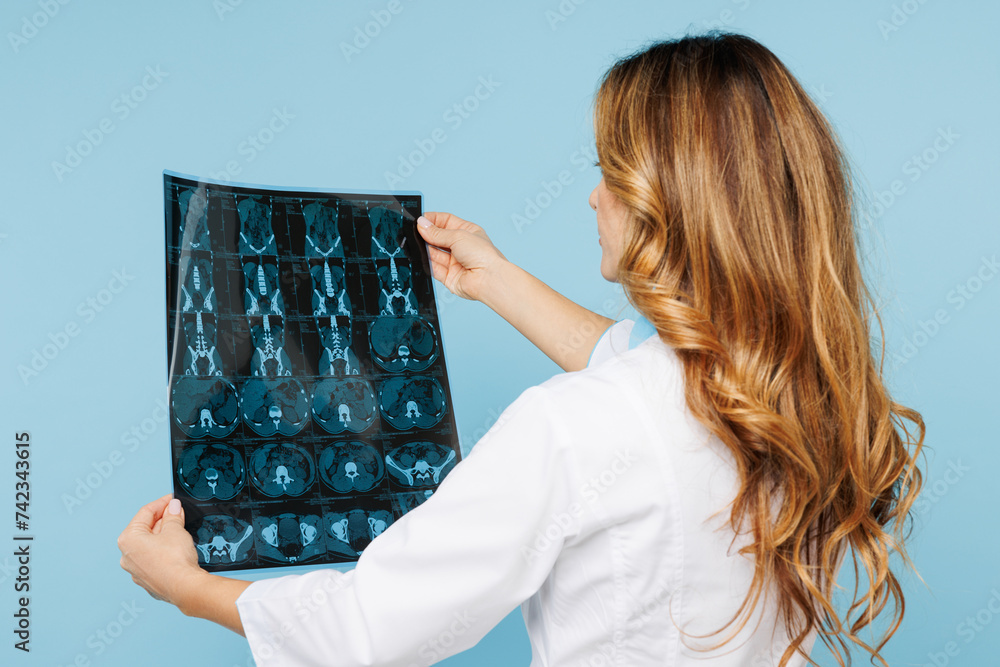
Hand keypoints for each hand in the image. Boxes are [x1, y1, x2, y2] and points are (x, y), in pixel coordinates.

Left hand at [118, 495, 204, 610]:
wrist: (184, 587)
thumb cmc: (175, 560)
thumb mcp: (175, 529)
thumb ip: (172, 515)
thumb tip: (173, 507)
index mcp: (128, 539)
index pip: (145, 513)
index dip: (162, 503)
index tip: (172, 500)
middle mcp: (127, 556)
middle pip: (145, 529)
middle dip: (163, 520)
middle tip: (179, 513)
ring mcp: (136, 571)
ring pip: (149, 545)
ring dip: (163, 535)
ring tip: (180, 529)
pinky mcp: (148, 580)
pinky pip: (154, 559)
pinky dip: (164, 551)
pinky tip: (177, 548)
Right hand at [416, 212, 507, 301]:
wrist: (488, 279)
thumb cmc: (484, 256)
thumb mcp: (458, 236)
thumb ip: (437, 232)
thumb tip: (422, 225)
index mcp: (468, 232)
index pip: (446, 221)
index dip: (433, 220)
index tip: (420, 219)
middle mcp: (461, 247)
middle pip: (438, 237)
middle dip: (427, 235)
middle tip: (416, 232)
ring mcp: (455, 262)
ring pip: (435, 253)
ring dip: (426, 249)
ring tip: (418, 244)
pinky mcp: (449, 276)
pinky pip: (434, 268)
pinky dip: (427, 263)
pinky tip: (422, 257)